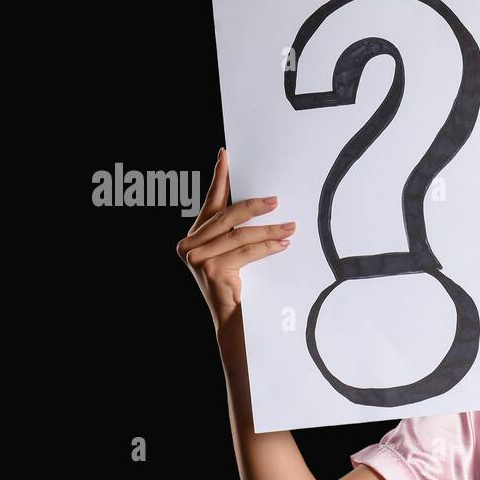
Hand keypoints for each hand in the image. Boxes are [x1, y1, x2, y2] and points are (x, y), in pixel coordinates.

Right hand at [176, 147, 293, 336]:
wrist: (232, 323)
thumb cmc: (235, 287)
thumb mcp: (233, 255)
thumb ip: (236, 233)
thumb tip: (264, 204)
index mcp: (194, 237)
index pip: (210, 202)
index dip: (218, 178)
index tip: (226, 155)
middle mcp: (189, 245)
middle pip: (226, 216)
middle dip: (253, 206)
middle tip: (276, 200)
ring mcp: (197, 258)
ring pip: (239, 234)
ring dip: (268, 229)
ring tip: (290, 227)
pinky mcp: (211, 269)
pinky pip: (246, 251)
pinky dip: (267, 247)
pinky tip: (283, 244)